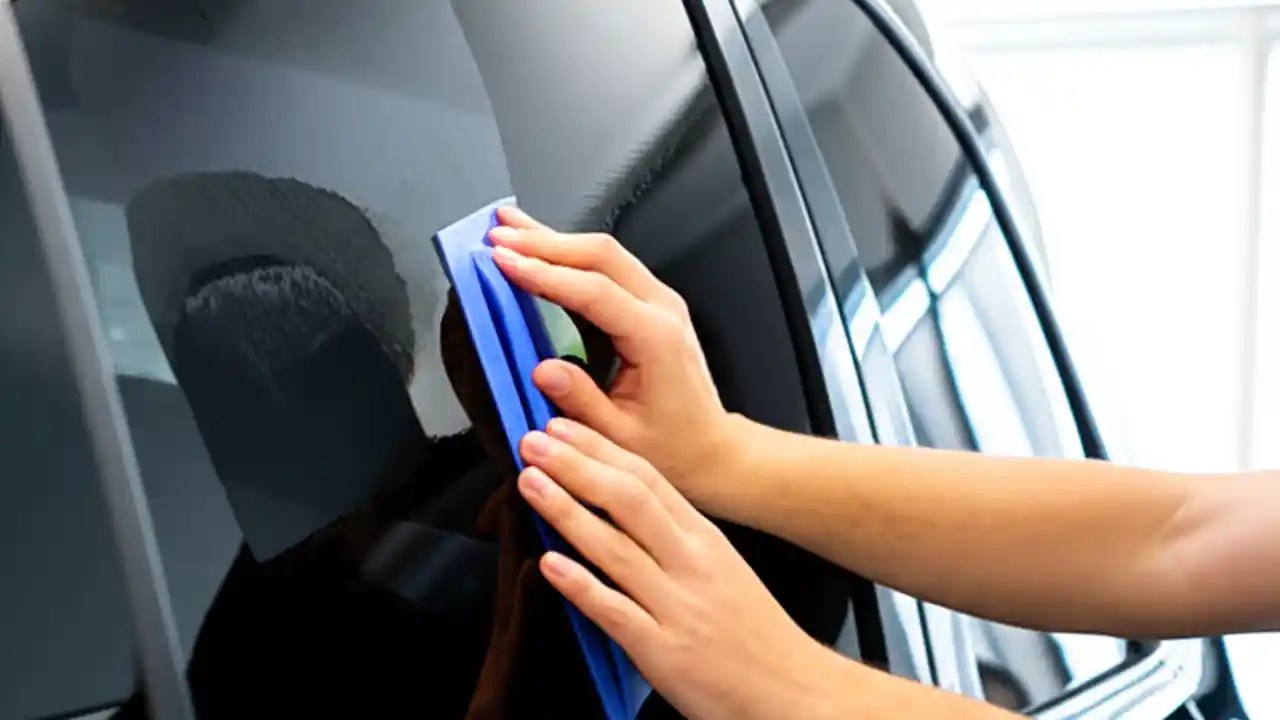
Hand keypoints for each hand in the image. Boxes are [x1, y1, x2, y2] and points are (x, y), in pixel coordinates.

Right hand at [488, 208, 733, 505]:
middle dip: (543, 242)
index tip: (504, 262)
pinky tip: (542, 248)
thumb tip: (542, 370)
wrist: (707, 445)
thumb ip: (579, 401)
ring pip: (604, 253)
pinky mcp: (650, 303)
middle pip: (600, 255)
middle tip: (497, 237)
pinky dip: (571, 254)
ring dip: (554, 240)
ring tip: (509, 230)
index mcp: (655, 338)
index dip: (544, 273)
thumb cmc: (670, 444)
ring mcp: (660, 301)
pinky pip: (609, 266)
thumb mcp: (618, 436)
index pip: (593, 290)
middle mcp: (662, 309)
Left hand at [516, 418, 848, 719]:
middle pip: (628, 500)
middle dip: (576, 465)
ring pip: (614, 547)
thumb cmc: (756, 635)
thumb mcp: (725, 569)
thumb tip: (624, 507)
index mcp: (706, 540)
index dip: (600, 449)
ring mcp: (678, 606)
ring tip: (530, 483)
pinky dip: (579, 585)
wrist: (796, 692)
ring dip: (565, 511)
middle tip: (534, 441)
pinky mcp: (664, 651)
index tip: (565, 428)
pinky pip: (614, 611)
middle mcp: (692, 564)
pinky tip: (548, 564)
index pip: (648, 479)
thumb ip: (678, 539)